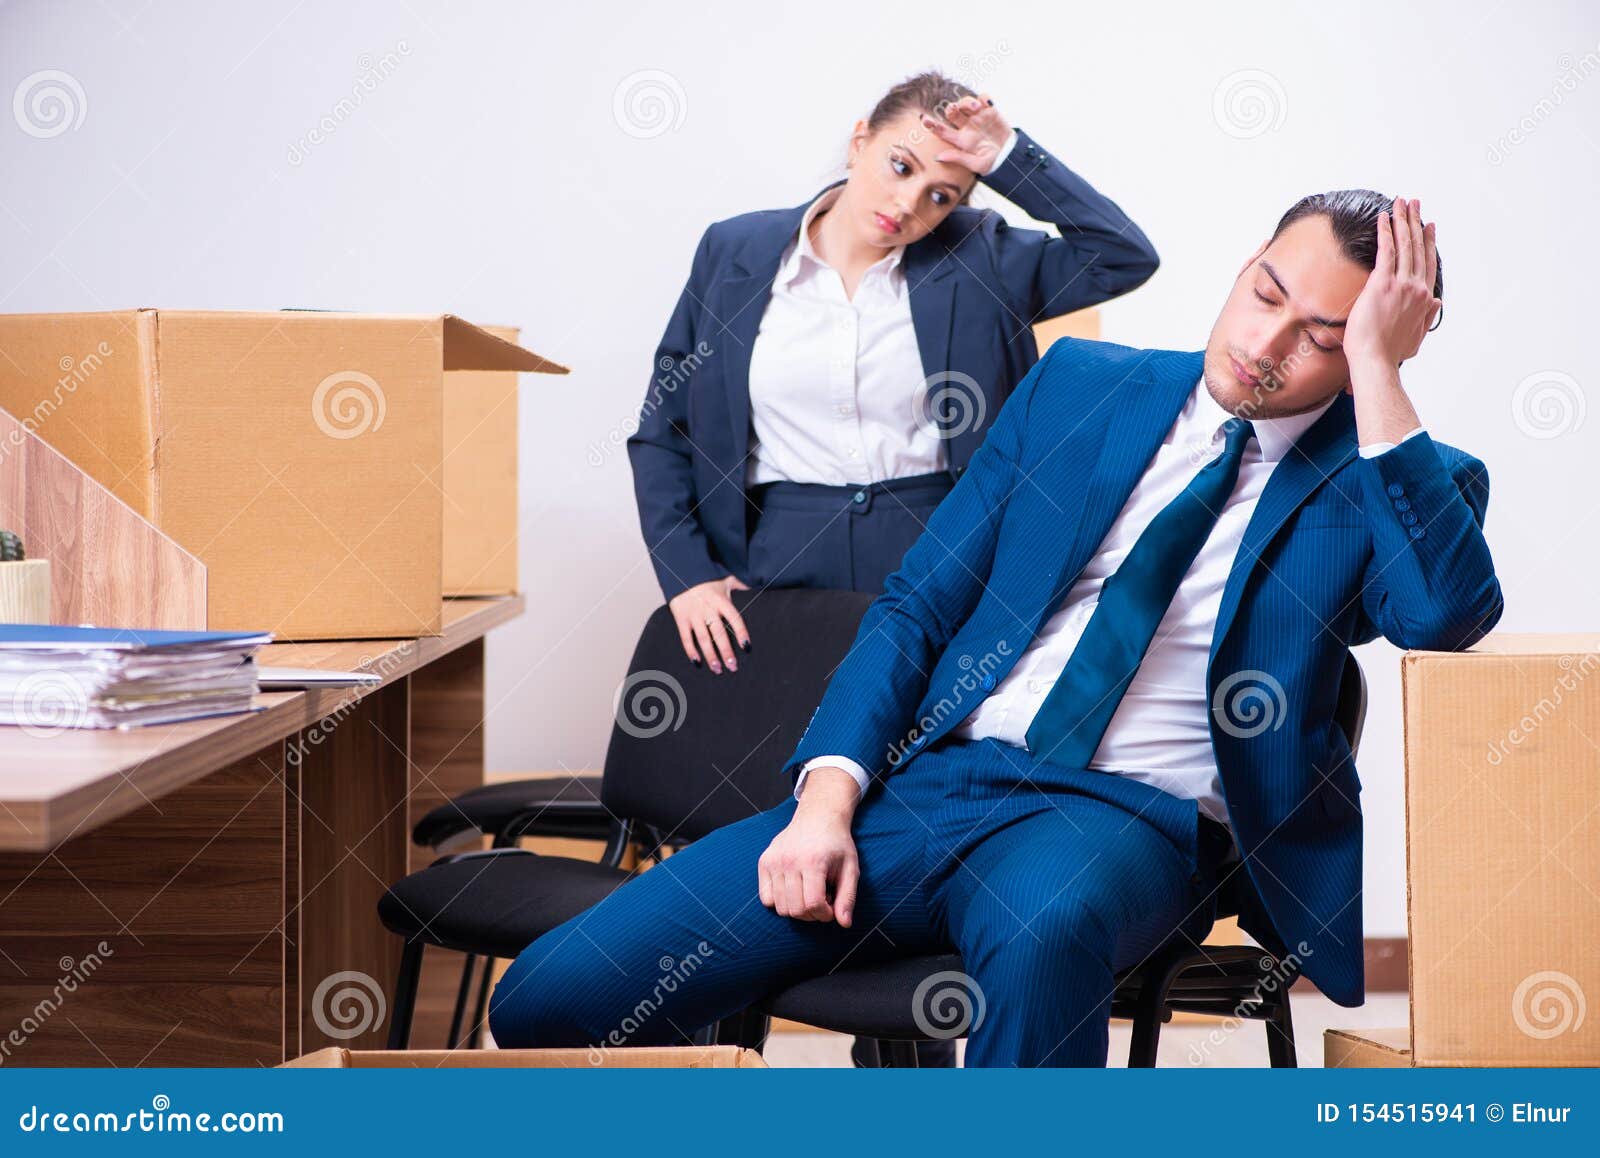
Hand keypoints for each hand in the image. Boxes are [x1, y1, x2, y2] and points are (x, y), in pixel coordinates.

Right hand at [667, 575, 749, 672]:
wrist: (680, 571)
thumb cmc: (706, 578)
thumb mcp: (725, 579)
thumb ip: (740, 585)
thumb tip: (756, 587)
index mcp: (722, 601)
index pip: (735, 619)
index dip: (741, 633)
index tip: (747, 647)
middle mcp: (708, 609)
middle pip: (719, 634)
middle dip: (726, 652)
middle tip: (732, 667)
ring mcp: (694, 614)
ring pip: (703, 639)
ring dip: (710, 655)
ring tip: (717, 669)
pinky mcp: (681, 618)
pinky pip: (686, 637)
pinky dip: (691, 650)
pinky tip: (697, 662)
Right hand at [757, 768, 860, 925]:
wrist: (818, 817)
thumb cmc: (837, 844)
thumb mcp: (850, 868)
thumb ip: (848, 897)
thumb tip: (844, 924)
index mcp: (813, 861)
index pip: (813, 904)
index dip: (824, 914)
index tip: (832, 907)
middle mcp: (789, 861)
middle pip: (796, 910)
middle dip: (812, 914)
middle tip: (822, 899)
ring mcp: (774, 861)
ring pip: (780, 907)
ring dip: (797, 909)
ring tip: (809, 892)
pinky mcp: (764, 861)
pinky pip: (766, 898)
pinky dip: (780, 901)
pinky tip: (794, 888)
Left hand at [919, 93, 1011, 175]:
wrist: (1012, 157)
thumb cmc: (993, 163)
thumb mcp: (976, 164)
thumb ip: (958, 158)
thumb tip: (938, 157)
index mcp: (960, 140)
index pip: (942, 131)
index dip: (932, 125)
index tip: (924, 119)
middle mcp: (966, 127)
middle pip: (952, 112)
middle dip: (951, 108)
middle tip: (954, 108)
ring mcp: (978, 118)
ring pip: (966, 103)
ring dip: (968, 102)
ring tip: (976, 107)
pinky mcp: (990, 111)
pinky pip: (984, 98)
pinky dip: (984, 98)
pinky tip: (987, 103)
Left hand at [1344, 197, 1440, 371]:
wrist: (1375, 361)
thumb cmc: (1391, 353)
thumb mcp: (1416, 336)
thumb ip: (1427, 316)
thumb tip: (1438, 302)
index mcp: (1424, 299)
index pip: (1428, 263)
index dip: (1429, 242)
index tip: (1429, 226)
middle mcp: (1416, 288)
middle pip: (1418, 248)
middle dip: (1416, 222)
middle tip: (1414, 203)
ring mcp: (1401, 284)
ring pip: (1404, 245)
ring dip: (1403, 220)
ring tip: (1401, 202)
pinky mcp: (1382, 283)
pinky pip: (1386, 251)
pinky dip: (1386, 231)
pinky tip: (1384, 217)